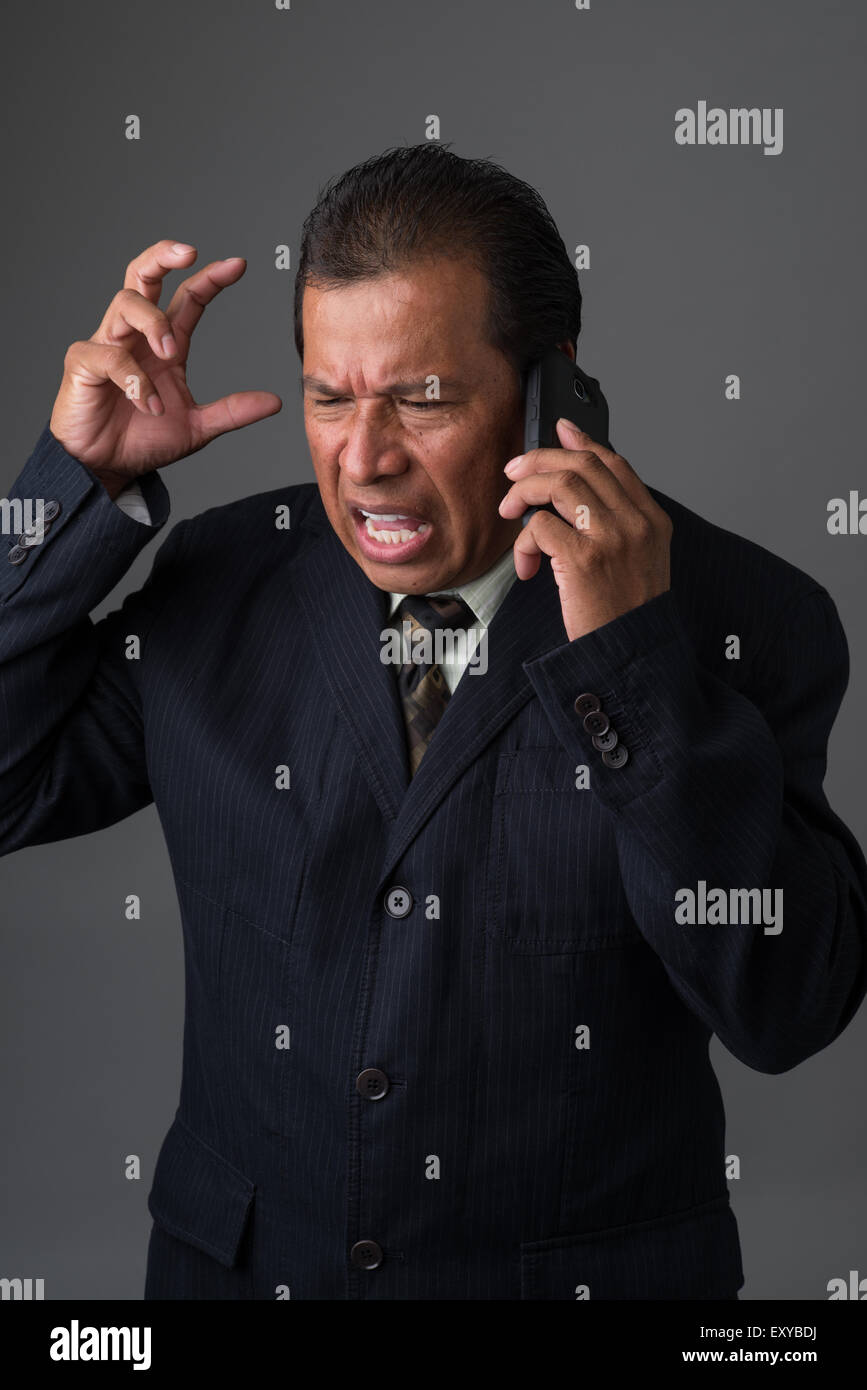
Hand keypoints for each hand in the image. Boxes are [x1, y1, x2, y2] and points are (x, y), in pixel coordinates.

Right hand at [49, 240, 281, 495]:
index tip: (238, 265)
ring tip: (169, 354)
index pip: (187, 299)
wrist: (106, 468)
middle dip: (164, 256)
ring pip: (127, 303)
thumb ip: (232, 412)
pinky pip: (110, 356)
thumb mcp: (197, 427)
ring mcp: (107, 345)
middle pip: (142, 274)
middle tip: (190, 253)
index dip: (210, 278)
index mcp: (164, 344)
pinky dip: (134, 379)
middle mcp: (135, 336)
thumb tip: (275, 402)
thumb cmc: (142, 441)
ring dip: (154, 323)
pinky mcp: (84, 363)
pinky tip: (146, 404)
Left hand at [498, 417, 672, 641]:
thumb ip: (616, 524)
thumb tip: (578, 488)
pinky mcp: (584, 559)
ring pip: (559, 485)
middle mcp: (636, 523)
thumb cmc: (625, 614)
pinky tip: (526, 565)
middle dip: (539, 460)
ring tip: (510, 512)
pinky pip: (540, 526)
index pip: (615, 463)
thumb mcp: (638, 562)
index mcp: (652, 520)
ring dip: (524, 492)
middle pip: (582, 465)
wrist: (630, 655)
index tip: (558, 430)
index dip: (582, 442)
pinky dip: (523, 541)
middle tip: (513, 472)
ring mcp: (611, 538)